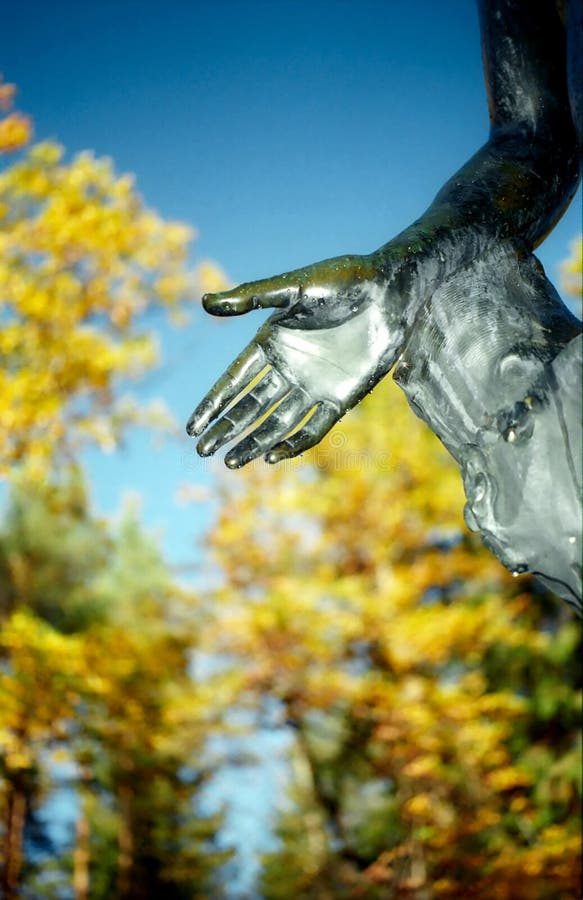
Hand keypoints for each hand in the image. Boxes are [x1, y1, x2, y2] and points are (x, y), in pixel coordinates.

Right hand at [186, 253, 405, 467]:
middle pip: (250, 406)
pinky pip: (314, 427)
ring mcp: (314, 385)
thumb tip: (205, 303)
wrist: (391, 291)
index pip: (235, 381)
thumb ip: (251, 297)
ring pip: (276, 422)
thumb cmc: (342, 281)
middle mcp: (288, 367)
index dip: (213, 404)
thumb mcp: (292, 289)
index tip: (193, 428)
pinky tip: (272, 457)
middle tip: (203, 451)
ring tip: (231, 461)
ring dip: (253, 442)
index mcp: (271, 343)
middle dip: (226, 428)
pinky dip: (294, 443)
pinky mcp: (341, 397)